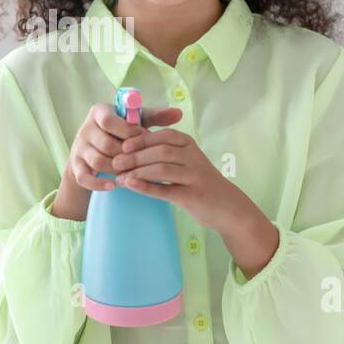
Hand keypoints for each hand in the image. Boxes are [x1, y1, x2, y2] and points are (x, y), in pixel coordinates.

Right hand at [52, 102, 183, 220]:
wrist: (93, 151)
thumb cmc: (120, 133)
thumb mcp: (134, 122)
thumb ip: (155, 117)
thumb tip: (178, 114)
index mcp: (100, 112)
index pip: (110, 121)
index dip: (129, 132)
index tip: (146, 139)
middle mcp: (86, 128)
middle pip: (106, 144)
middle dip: (126, 156)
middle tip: (142, 162)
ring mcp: (79, 148)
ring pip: (98, 161)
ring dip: (117, 170)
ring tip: (132, 174)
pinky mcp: (75, 166)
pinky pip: (84, 177)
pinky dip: (99, 184)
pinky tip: (114, 186)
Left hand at [110, 123, 263, 238]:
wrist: (228, 208)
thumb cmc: (201, 183)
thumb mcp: (186, 162)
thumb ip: (164, 155)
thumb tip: (129, 152)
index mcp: (190, 145)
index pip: (163, 136)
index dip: (141, 139)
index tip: (123, 146)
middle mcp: (194, 157)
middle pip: (160, 151)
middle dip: (134, 156)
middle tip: (115, 162)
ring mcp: (194, 177)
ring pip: (161, 169)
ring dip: (137, 171)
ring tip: (119, 176)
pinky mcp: (192, 196)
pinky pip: (165, 190)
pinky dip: (145, 187)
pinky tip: (130, 186)